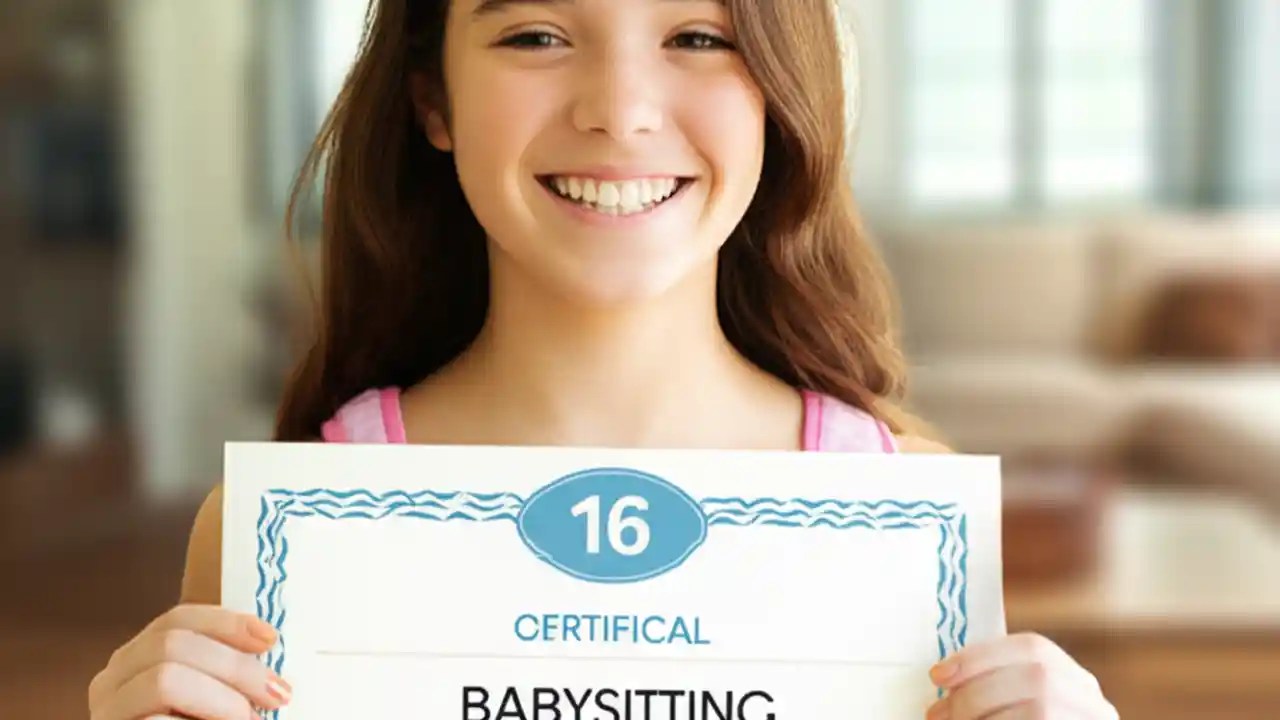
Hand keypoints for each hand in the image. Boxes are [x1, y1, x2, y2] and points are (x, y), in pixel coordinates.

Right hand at [89, 605, 291, 719]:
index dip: (227, 622)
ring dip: (222, 700)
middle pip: (172, 644)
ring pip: (165, 679)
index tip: (271, 639)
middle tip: (279, 694)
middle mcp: (111, 685)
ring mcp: (107, 717)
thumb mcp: (215, 700)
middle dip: (236, 666)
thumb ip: (225, 674)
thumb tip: (268, 640)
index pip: (176, 621)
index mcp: (136, 663)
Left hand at [926, 633, 1117, 718]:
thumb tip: (943, 682)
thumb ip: (993, 694)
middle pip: (1036, 677)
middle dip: (976, 693)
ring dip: (985, 719)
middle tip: (937, 715)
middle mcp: (1093, 705)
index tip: (938, 674)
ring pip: (1040, 710)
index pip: (1033, 648)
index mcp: (1074, 682)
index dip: (981, 656)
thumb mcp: (1013, 709)